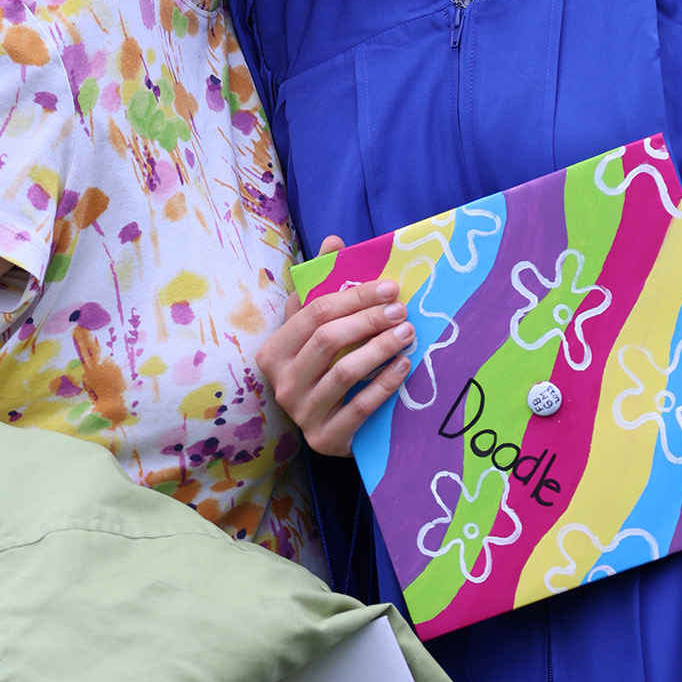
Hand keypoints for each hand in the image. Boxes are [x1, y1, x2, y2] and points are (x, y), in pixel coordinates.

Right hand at [258, 238, 413, 456]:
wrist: (330, 428)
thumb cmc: (324, 369)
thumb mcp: (316, 328)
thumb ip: (321, 286)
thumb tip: (334, 241)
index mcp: (273, 351)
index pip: (313, 313)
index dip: (353, 297)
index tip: (389, 287)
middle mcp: (281, 384)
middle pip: (328, 340)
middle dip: (368, 320)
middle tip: (402, 309)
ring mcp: (301, 415)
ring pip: (343, 373)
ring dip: (380, 348)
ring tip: (407, 333)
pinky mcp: (325, 440)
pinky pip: (359, 407)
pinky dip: (384, 384)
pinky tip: (404, 365)